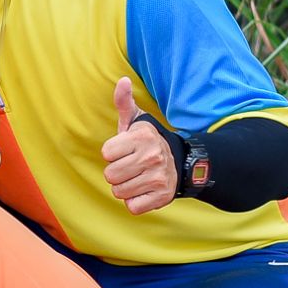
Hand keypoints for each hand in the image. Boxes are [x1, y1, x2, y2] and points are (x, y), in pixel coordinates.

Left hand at [101, 77, 178, 214]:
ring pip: (118, 192)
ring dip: (125, 188)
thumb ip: (124, 102)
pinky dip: (135, 201)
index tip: (125, 151)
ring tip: (138, 178)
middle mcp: (152, 156)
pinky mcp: (162, 197)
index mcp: (142, 137)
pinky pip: (132, 206)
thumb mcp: (136, 122)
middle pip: (110, 175)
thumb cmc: (148, 143)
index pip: (106, 153)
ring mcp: (159, 178)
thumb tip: (122, 81)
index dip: (112, 154)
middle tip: (131, 167)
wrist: (181, 163)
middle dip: (116, 173)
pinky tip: (144, 190)